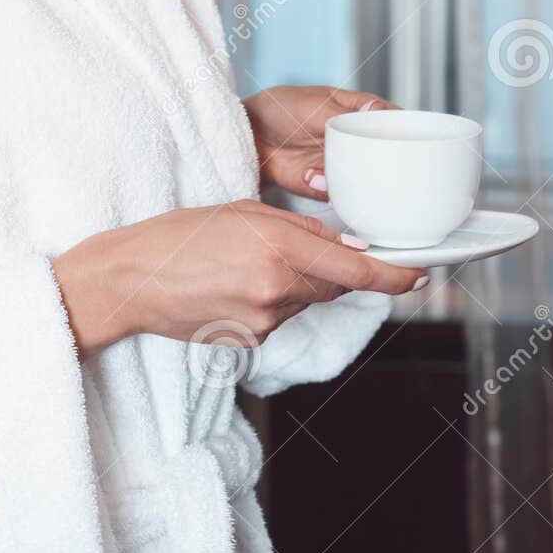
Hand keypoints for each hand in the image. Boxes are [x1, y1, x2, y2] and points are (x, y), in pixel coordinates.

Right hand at [50, 198, 425, 359]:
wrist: (130, 280)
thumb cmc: (179, 235)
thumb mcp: (241, 212)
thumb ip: (298, 229)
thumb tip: (344, 244)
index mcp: (277, 246)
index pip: (356, 267)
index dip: (396, 274)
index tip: (422, 273)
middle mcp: (277, 287)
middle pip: (337, 284)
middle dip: (338, 268)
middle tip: (315, 250)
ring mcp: (264, 319)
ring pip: (309, 301)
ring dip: (300, 283)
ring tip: (252, 263)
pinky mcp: (251, 340)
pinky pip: (281, 317)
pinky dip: (274, 300)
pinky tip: (238, 285)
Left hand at [242, 85, 397, 199]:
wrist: (250, 137)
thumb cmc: (280, 109)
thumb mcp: (313, 104)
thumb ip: (343, 113)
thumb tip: (377, 110)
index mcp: (359, 112)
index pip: (393, 121)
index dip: (406, 131)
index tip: (412, 141)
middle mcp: (357, 140)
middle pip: (387, 155)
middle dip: (389, 164)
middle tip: (384, 166)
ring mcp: (344, 164)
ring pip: (367, 178)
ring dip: (356, 179)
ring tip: (331, 169)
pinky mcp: (328, 184)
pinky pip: (341, 192)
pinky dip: (329, 187)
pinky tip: (312, 175)